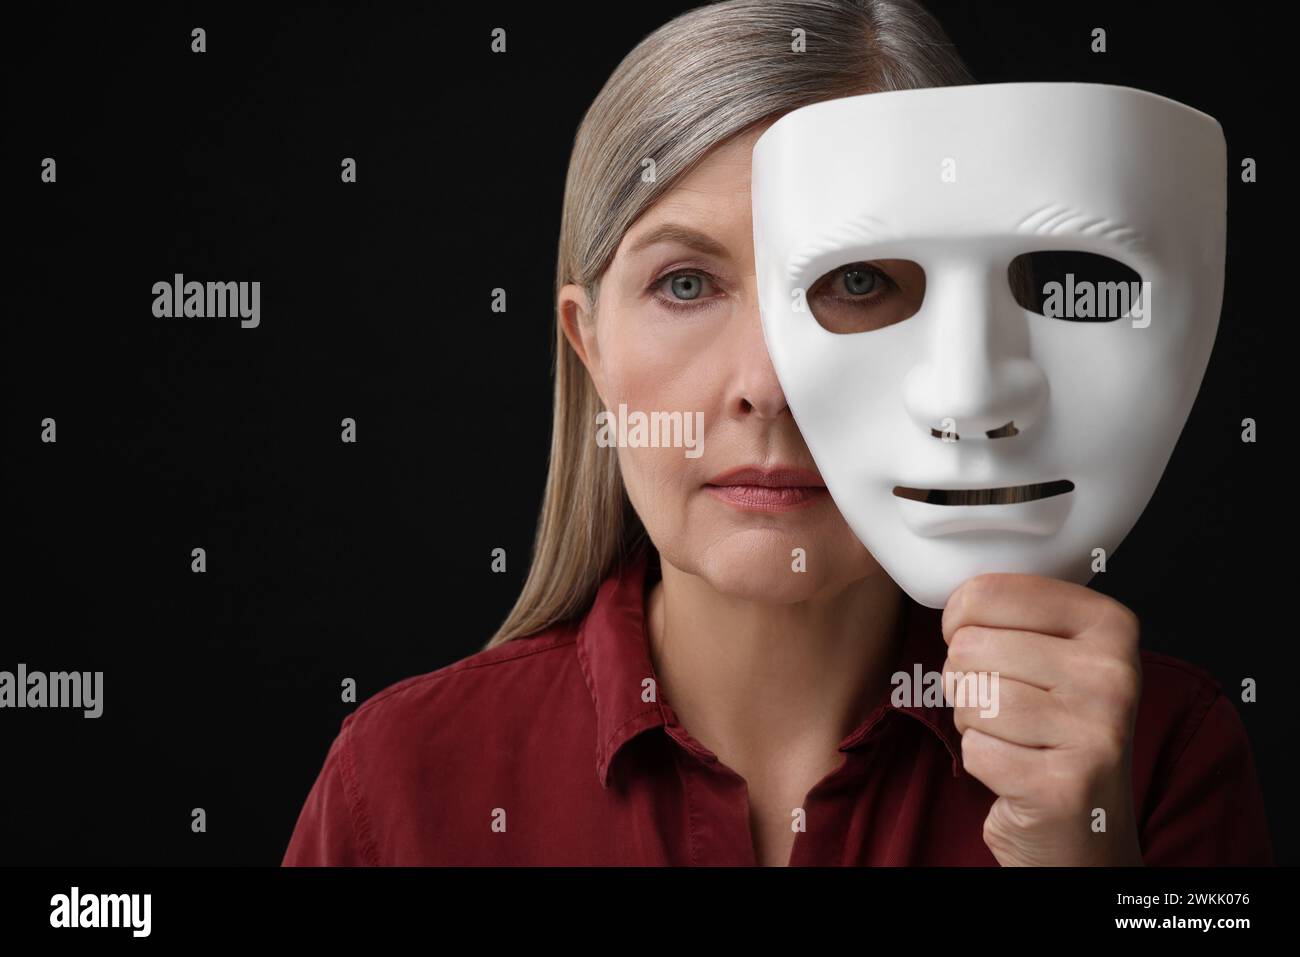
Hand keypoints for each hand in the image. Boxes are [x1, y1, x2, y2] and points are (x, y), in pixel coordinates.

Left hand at [941, 573, 1143, 865]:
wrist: (1087, 826)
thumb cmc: (1056, 728)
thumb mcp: (1055, 653)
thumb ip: (1015, 611)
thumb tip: (951, 586)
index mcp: (1110, 624)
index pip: (987, 592)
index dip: (960, 621)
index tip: (982, 642)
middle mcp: (1113, 674)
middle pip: (970, 646)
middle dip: (967, 679)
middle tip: (1005, 704)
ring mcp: (1096, 732)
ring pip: (971, 697)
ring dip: (974, 721)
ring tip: (1012, 735)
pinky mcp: (1065, 787)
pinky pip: (975, 750)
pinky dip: (981, 761)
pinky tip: (1016, 768)